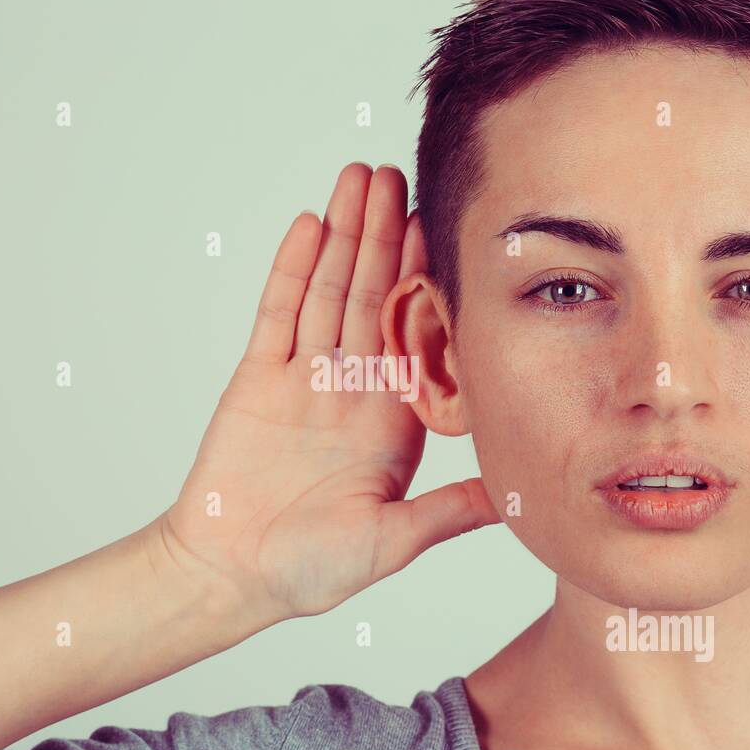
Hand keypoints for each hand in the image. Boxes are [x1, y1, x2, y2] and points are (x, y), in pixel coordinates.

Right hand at [157, 163, 499, 619]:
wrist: (231, 576)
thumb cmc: (310, 569)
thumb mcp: (393, 540)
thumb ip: (450, 511)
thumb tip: (518, 496)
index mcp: (392, 418)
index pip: (415, 332)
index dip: (427, 279)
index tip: (445, 228)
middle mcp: (351, 387)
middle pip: (371, 294)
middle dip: (386, 235)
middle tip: (399, 173)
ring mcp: (301, 378)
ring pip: (327, 291)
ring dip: (344, 236)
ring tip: (358, 178)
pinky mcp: (256, 379)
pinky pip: (276, 315)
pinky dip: (291, 271)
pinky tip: (309, 226)